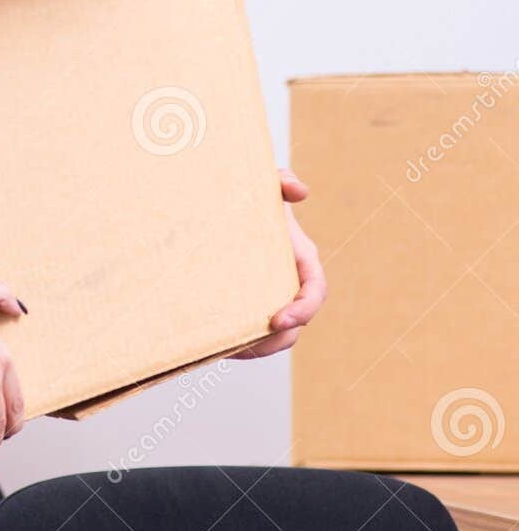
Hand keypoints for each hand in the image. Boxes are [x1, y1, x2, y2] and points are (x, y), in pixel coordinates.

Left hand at [232, 167, 326, 359]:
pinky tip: (216, 345)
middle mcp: (289, 283)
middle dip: (278, 339)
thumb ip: (281, 181)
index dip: (303, 309)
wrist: (223, 209)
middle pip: (296, 324)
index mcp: (301, 260)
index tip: (279, 319)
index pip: (314, 292)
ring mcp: (270, 296)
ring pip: (273, 335)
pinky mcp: (248, 304)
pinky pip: (249, 332)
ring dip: (256, 347)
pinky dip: (238, 343)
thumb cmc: (248, 197)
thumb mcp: (264, 186)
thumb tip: (300, 191)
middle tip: (249, 343)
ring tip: (230, 349)